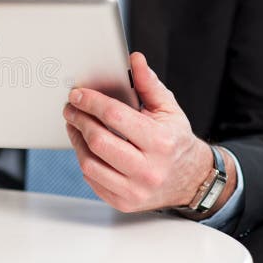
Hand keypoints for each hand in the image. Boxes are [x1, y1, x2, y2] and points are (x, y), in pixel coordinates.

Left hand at [63, 52, 234, 213]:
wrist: (191, 180)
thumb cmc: (176, 141)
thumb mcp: (169, 109)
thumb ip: (149, 84)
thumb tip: (135, 60)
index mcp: (160, 142)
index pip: (115, 116)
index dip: (91, 102)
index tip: (77, 94)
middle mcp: (149, 169)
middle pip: (98, 141)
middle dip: (79, 119)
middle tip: (70, 108)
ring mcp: (135, 190)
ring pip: (90, 163)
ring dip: (76, 140)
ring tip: (75, 125)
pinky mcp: (124, 202)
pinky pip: (92, 179)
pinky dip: (84, 159)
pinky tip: (85, 146)